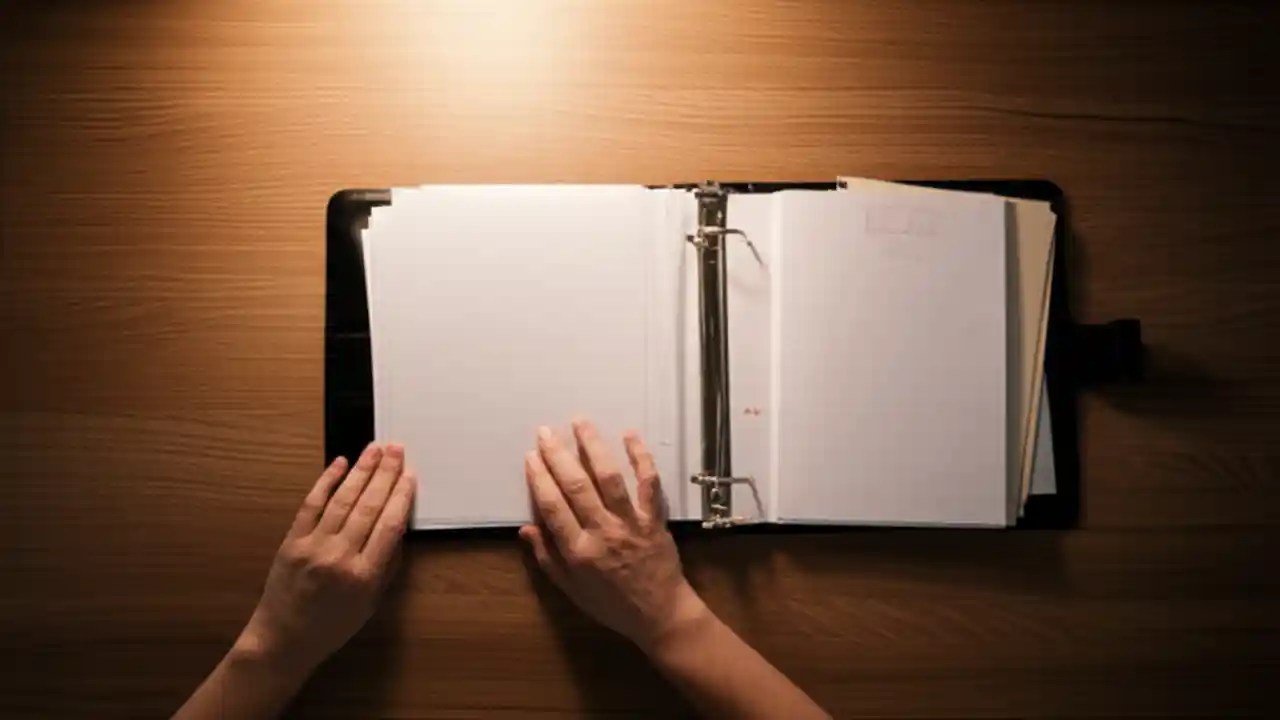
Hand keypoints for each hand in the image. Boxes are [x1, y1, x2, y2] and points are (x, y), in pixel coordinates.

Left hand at [237, 443, 414, 674]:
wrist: (283, 640)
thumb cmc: (332, 626)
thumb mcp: (371, 603)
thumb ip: (387, 565)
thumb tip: (398, 527)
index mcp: (365, 576)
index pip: (390, 526)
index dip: (402, 497)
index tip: (410, 475)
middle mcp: (340, 557)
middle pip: (369, 506)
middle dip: (385, 474)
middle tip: (396, 449)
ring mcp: (313, 546)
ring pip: (343, 499)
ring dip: (361, 471)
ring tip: (374, 449)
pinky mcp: (292, 541)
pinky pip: (312, 504)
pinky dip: (326, 481)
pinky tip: (340, 463)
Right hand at [519, 420, 708, 651]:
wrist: (659, 614)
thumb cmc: (611, 604)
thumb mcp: (571, 589)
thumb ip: (547, 558)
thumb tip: (526, 527)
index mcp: (579, 552)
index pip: (554, 507)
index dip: (540, 479)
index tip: (531, 456)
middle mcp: (603, 532)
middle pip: (577, 486)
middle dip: (559, 456)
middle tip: (546, 432)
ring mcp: (631, 523)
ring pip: (610, 478)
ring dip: (594, 447)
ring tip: (580, 423)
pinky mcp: (654, 518)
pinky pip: (649, 483)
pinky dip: (641, 457)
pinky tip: (630, 435)